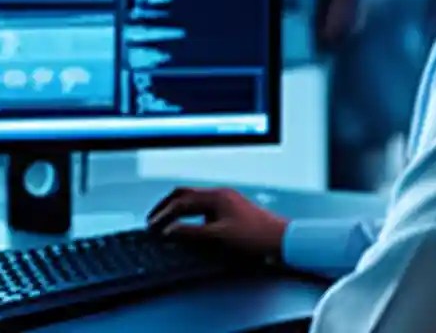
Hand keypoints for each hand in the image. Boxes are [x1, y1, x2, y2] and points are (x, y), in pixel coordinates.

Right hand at [146, 187, 288, 258]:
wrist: (282, 240)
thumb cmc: (256, 236)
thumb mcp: (219, 236)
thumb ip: (192, 232)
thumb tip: (169, 231)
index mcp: (216, 196)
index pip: (181, 201)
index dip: (164, 214)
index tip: (153, 226)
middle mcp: (220, 195)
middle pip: (186, 195)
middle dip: (166, 206)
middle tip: (153, 218)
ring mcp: (226, 201)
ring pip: (195, 200)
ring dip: (179, 209)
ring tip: (166, 222)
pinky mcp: (231, 210)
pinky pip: (205, 208)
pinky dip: (191, 215)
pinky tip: (190, 227)